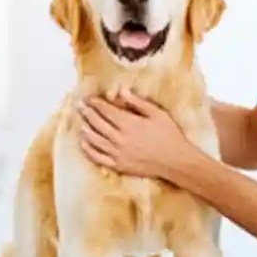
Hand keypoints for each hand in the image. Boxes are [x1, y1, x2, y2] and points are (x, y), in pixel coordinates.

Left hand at [77, 89, 195, 180]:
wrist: (176, 162)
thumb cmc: (170, 136)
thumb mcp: (158, 114)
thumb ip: (138, 103)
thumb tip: (122, 92)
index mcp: (129, 124)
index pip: (106, 111)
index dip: (95, 103)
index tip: (88, 98)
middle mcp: (120, 138)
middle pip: (97, 123)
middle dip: (87, 113)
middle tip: (80, 107)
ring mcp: (118, 153)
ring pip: (94, 140)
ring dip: (86, 129)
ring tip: (81, 122)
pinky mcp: (118, 165)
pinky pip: (98, 158)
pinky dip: (88, 150)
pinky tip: (84, 144)